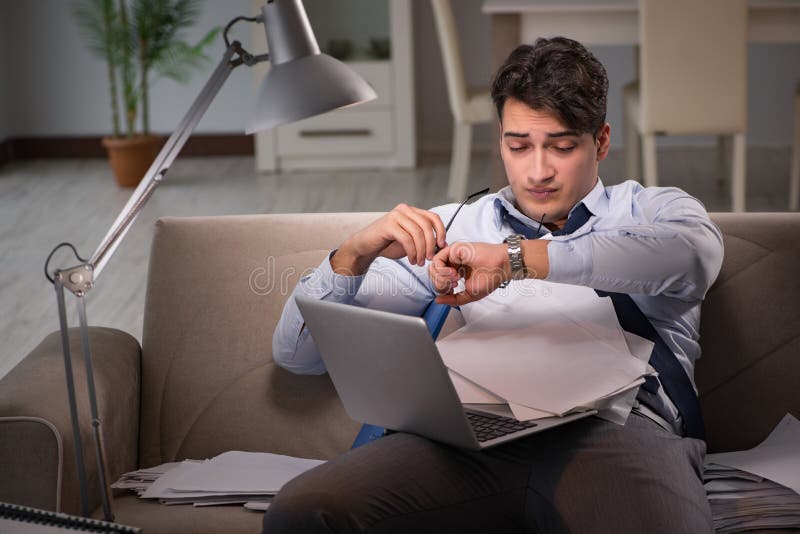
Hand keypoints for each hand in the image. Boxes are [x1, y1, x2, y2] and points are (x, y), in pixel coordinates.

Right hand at [331, 204, 446, 275]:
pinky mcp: (388, 224)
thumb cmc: (388, 244)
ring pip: (417, 233)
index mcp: (412, 211)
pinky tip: (411, 260)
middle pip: (426, 226)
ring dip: (421, 251)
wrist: (366, 246)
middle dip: (430, 244)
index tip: (441, 246)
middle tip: (429, 258)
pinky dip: (412, 252)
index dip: (441, 231)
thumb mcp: (410, 241)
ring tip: (419, 262)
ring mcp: (396, 215)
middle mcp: (405, 210)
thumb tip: (441, 245)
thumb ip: (424, 240)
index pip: (433, 217)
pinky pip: (406, 239)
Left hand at [430, 242, 509, 305]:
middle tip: (453, 287)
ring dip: (442, 278)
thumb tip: (437, 300)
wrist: (500, 267)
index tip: (452, 291)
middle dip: (440, 285)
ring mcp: (452, 256)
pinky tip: (454, 274)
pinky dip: (442, 270)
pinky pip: (437, 260)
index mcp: (455, 272)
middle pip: (432, 275)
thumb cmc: (490, 278)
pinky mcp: (453, 249)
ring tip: (455, 280)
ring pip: (432, 268)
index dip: (441, 289)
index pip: (438, 281)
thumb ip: (452, 299)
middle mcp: (452, 263)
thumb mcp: (468, 295)